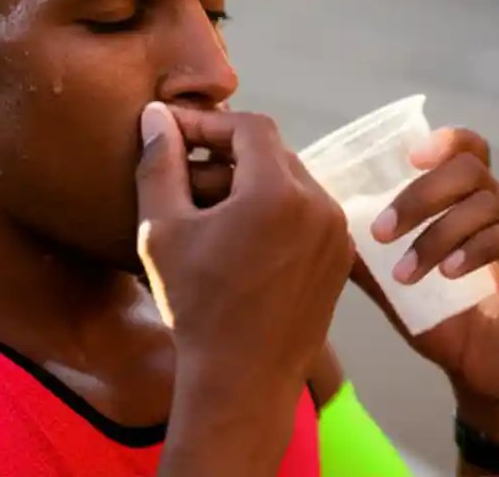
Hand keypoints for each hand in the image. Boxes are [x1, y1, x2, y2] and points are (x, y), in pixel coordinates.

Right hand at [136, 103, 353, 382]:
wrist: (242, 382)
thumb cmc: (195, 306)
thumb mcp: (162, 230)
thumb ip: (160, 164)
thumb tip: (157, 117)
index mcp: (278, 191)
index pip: (248, 125)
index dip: (207, 122)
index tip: (173, 132)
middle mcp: (319, 204)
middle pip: (272, 151)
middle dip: (228, 151)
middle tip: (185, 164)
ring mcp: (337, 233)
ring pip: (292, 182)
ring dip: (252, 181)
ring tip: (208, 202)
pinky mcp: (341, 259)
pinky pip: (308, 214)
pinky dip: (275, 210)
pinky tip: (239, 233)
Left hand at [359, 127, 498, 442]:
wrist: (481, 374)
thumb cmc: (441, 319)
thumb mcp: (393, 287)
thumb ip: (363, 258)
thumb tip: (318, 233)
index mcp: (466, 201)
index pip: (465, 149)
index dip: (443, 142)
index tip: (408, 157)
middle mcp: (498, 206)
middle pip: (468, 168)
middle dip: (420, 195)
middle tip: (382, 232)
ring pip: (484, 204)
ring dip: (437, 236)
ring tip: (406, 274)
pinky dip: (478, 249)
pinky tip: (450, 274)